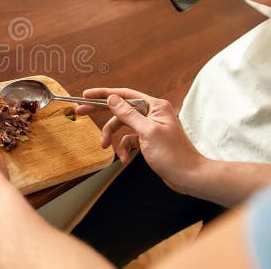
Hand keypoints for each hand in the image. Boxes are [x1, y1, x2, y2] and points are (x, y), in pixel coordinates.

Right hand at [77, 88, 204, 192]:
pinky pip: (129, 140)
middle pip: (120, 109)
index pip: (123, 94)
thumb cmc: (173, 154)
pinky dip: (123, 149)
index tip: (86, 95)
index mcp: (154, 106)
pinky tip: (124, 159)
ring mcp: (149, 127)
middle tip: (81, 112)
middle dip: (102, 114)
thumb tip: (112, 99)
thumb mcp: (147, 132)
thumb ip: (128, 114)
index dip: (103, 94)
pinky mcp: (148, 141)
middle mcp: (152, 114)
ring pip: (122, 127)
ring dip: (113, 137)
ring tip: (105, 147)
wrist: (189, 176)